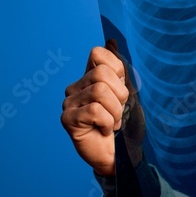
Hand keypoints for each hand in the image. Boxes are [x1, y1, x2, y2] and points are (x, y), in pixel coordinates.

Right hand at [59, 40, 144, 175]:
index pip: (98, 53)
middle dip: (120, 95)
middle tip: (118, 113)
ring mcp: (69, 103)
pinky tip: (105, 130)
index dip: (117, 70)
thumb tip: (111, 40)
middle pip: (102, 73)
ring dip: (116, 112)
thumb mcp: (128, 95)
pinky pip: (95, 111)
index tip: (121, 91)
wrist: (121, 155)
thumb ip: (119, 71)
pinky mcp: (67, 119)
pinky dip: (108, 122)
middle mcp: (76, 87)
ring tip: (113, 123)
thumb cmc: (124, 127)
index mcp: (90, 78)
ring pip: (100, 92)